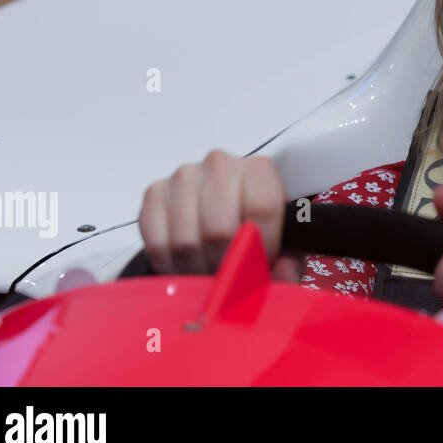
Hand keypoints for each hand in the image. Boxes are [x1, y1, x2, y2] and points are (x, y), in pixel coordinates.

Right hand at [137, 149, 300, 280]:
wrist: (223, 208)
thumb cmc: (255, 224)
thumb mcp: (282, 242)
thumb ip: (288, 263)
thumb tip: (283, 275)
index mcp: (259, 170)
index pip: (261, 208)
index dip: (260, 248)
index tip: (258, 266)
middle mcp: (220, 164)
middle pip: (219, 230)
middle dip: (225, 266)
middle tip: (230, 278)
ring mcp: (184, 176)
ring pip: (186, 242)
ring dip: (197, 269)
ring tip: (209, 272)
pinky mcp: (154, 192)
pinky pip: (157, 243)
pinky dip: (171, 265)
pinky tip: (186, 265)